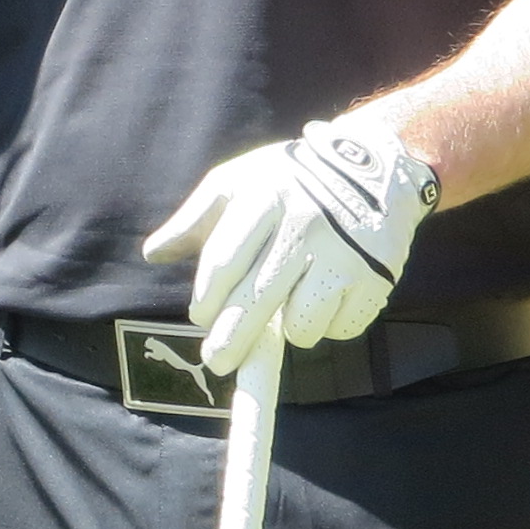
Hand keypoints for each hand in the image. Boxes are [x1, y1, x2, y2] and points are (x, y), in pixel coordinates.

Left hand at [144, 118, 436, 378]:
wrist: (373, 167)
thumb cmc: (291, 180)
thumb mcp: (238, 182)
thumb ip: (194, 219)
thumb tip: (152, 254)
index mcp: (265, 197)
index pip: (225, 261)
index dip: (207, 298)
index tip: (200, 318)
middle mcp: (305, 225)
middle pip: (258, 298)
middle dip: (232, 338)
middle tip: (217, 362)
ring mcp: (344, 253)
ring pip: (302, 322)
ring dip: (288, 331)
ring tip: (284, 313)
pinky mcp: (377, 277)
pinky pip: (341, 327)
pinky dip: (327, 327)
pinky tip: (322, 304)